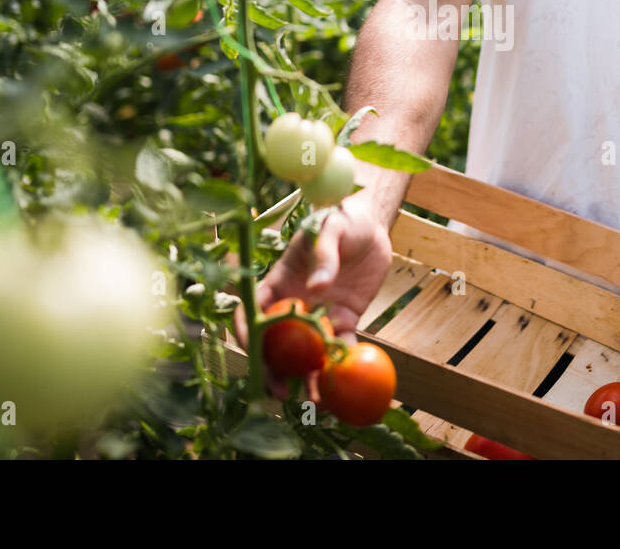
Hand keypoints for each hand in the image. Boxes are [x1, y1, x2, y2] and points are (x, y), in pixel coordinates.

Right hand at [234, 192, 392, 394]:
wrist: (372, 224)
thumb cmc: (341, 218)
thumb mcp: (330, 227)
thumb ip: (323, 254)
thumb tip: (316, 288)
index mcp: (279, 280)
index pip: (253, 309)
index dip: (248, 332)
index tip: (252, 352)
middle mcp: (294, 302)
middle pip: (276, 340)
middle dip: (273, 368)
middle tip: (280, 391)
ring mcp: (318, 313)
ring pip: (306, 351)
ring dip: (306, 377)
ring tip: (312, 401)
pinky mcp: (343, 318)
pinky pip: (338, 346)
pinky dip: (338, 366)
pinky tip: (339, 384)